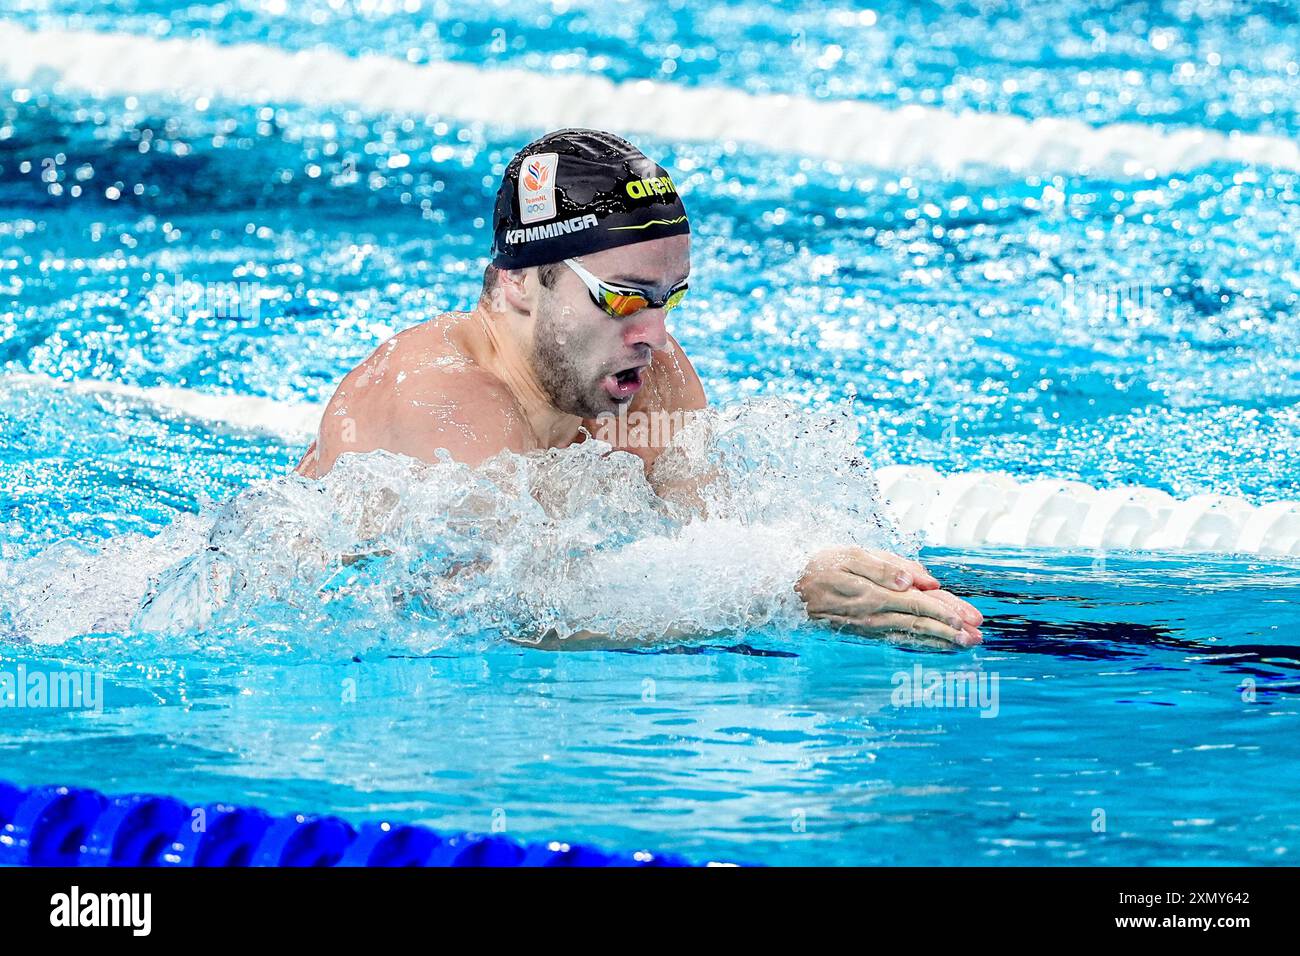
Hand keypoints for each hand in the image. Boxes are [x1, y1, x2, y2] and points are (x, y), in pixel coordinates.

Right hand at [795, 546, 983, 647]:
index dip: (945, 611)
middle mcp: (875, 616)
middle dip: (950, 631)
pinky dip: (917, 643)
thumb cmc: (820, 565)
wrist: (786, 590)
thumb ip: (884, 566)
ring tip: (964, 645)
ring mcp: (868, 628)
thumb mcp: (851, 555)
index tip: (969, 618)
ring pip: (910, 635)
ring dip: (939, 641)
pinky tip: (932, 645)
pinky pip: (895, 640)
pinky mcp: (862, 632)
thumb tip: (914, 581)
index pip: (919, 604)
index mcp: (875, 594)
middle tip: (977, 638)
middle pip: (920, 624)